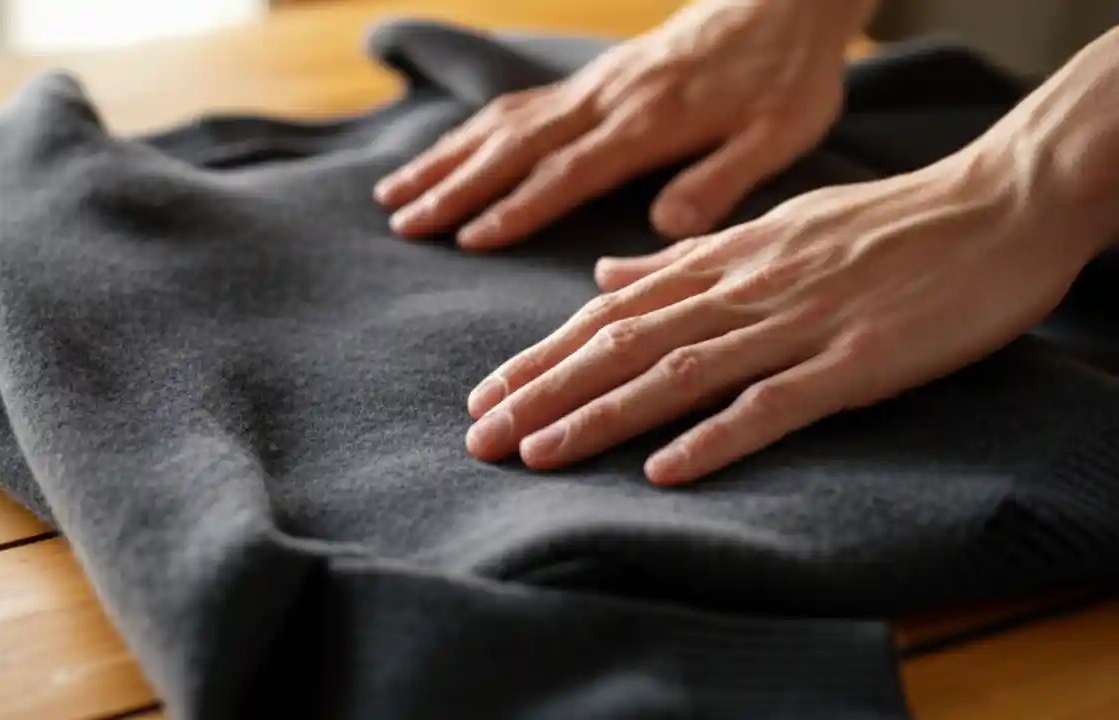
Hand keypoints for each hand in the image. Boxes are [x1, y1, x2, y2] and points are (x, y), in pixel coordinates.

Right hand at [375, 0, 874, 248]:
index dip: (519, 205)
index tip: (468, 239)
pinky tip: (444, 153)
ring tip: (393, 193)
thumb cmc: (787, 75)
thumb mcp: (780, 133)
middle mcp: (608, 100)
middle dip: (455, 185)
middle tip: (402, 221)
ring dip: (447, 158)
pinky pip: (517, 105)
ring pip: (503, 122)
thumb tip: (666, 224)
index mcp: (652, 121)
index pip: (571, 169)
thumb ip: (722, 178)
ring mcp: (592, 87)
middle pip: (517, 145)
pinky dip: (471, 132)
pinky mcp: (591, 81)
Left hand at [462, 139, 1112, 484]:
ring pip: (677, 372)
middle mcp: (744, 290)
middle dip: (544, 391)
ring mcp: (797, 326)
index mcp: (724, 260)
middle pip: (623, 344)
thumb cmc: (885, 222)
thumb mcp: (772, 227)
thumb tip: (605, 277)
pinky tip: (662, 471)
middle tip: (480, 438)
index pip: (611, 312)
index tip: (489, 394)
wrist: (997, 204)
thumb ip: (686, 259)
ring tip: (536, 454)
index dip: (543, 354)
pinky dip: (714, 438)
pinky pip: (772, 405)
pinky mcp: (854, 363)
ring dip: (600, 416)